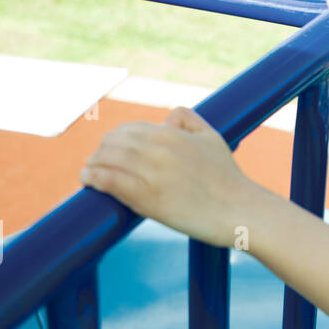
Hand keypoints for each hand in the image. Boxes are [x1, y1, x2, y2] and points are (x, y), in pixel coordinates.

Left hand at [80, 106, 251, 249]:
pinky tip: (88, 181)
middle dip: (101, 152)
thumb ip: (189, 120)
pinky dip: (94, 178)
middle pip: (113, 142)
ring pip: (107, 159)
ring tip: (88, 174)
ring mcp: (151, 172)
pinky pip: (109, 181)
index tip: (111, 153)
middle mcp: (157, 148)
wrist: (241, 211)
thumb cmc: (228, 179)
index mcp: (170, 133)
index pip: (129, 129)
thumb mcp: (212, 138)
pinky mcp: (147, 197)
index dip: (115, 141)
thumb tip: (167, 118)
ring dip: (92, 165)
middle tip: (97, 165)